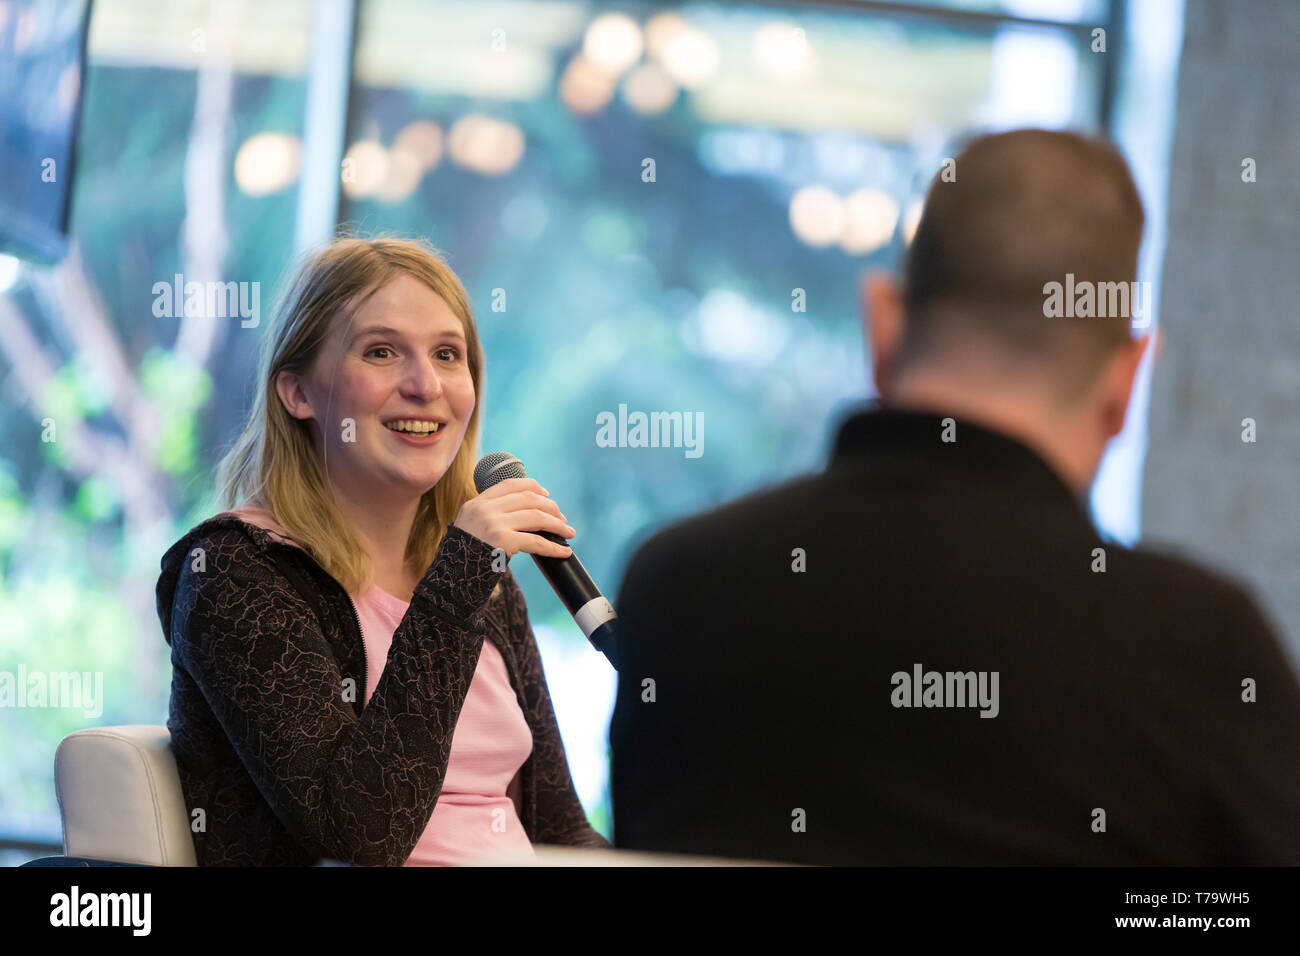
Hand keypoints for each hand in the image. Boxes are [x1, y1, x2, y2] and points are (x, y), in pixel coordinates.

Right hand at [452, 477, 575, 558]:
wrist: (452, 577)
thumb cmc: (464, 556)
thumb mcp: (471, 527)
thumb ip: (490, 514)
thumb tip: (527, 511)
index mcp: (477, 502)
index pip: (510, 484)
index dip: (532, 487)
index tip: (546, 495)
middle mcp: (485, 509)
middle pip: (528, 498)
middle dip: (550, 507)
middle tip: (562, 519)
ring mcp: (493, 524)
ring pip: (536, 516)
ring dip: (557, 525)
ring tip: (569, 532)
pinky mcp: (502, 542)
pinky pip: (536, 542)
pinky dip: (554, 547)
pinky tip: (564, 552)